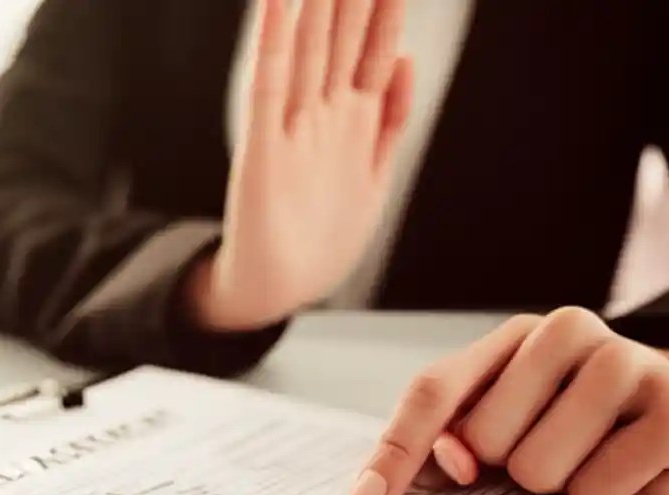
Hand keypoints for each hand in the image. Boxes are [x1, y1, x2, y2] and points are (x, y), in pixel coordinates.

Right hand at [187, 0, 413, 330]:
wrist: (276, 291)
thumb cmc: (320, 242)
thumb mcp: (374, 179)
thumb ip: (391, 121)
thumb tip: (407, 62)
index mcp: (352, 124)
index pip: (373, 52)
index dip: (387, 10)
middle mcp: (321, 117)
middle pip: (341, 40)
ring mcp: (289, 129)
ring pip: (309, 50)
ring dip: (315, 5)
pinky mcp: (261, 150)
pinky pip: (267, 87)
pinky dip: (272, 44)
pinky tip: (277, 4)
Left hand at [352, 308, 668, 494]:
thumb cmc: (581, 420)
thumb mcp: (512, 418)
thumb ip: (453, 439)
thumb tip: (432, 471)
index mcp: (517, 336)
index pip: (435, 392)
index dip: (397, 450)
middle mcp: (570, 332)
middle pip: (485, 442)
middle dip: (510, 468)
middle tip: (553, 450)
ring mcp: (626, 364)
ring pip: (539, 471)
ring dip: (561, 486)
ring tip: (593, 456)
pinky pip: (599, 490)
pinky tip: (632, 465)